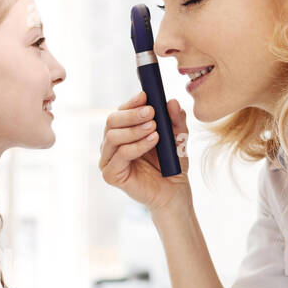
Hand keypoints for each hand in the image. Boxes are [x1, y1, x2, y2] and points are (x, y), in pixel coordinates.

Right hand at [98, 91, 192, 215]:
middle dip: (132, 114)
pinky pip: (120, 154)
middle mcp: (111, 145)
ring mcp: (109, 160)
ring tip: (155, 129)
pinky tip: (152, 141)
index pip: (120, 112)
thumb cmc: (171, 164)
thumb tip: (172, 101)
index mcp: (123, 132)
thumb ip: (176, 120)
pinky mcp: (111, 175)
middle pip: (111, 120)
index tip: (146, 96)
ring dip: (135, 129)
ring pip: (112, 136)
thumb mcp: (178, 137)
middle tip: (152, 112)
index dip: (131, 102)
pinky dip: (136, 146)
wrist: (173, 192)